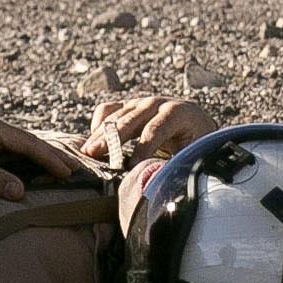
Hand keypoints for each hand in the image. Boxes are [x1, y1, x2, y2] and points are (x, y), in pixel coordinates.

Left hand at [0, 111, 84, 200]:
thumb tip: (21, 191)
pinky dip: (18, 155)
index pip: (28, 143)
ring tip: (54, 167)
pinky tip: (23, 163)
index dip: (50, 159)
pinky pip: (2, 146)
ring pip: (14, 143)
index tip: (70, 172)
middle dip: (49, 156)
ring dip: (34, 155)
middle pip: (26, 141)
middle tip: (73, 169)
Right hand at [81, 96, 224, 165]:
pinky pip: (108, 109)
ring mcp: (141, 102)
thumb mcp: (195, 152)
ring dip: (100, 134)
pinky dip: (99, 122)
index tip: (129, 169)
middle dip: (112, 138)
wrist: (196, 124)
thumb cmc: (196, 143)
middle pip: (130, 119)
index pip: (154, 130)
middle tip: (94, 155)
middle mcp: (157, 103)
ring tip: (86, 152)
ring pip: (116, 115)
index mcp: (177, 113)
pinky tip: (92, 140)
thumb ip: (181, 162)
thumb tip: (164, 179)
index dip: (141, 149)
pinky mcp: (129, 106)